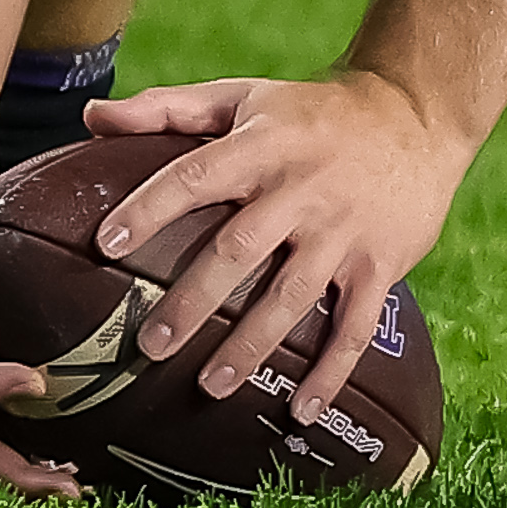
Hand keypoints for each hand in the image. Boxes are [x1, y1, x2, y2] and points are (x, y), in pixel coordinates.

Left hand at [85, 70, 470, 423]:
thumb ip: (167, 109)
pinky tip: (301, 411)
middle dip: (193, 300)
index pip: (196, 175)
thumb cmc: (312, 111)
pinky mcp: (380, 262)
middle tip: (151, 346)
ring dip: (252, 345)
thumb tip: (91, 118)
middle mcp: (301, 188)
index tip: (104, 244)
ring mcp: (343, 230)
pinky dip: (332, 371)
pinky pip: (355, 324)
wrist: (415, 113)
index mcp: (262, 145)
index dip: (150, 207)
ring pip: (293, 295)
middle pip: (239, 248)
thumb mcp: (244, 96)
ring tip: (210, 387)